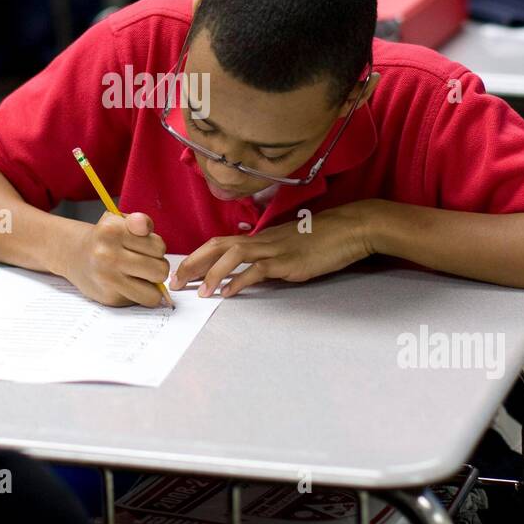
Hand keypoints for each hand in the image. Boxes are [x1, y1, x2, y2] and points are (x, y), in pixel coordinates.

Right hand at [61, 211, 169, 307]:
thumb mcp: (120, 221)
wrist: (75, 255)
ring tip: (141, 276)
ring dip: (152, 286)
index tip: (147, 246)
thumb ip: (140, 221)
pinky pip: (141, 301)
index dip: (157, 248)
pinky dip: (140, 295)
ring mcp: (107, 279)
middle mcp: (107, 255)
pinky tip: (129, 284)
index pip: (158, 246)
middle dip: (158, 267)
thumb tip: (144, 226)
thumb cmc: (106, 238)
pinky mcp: (109, 298)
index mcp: (112, 231)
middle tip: (146, 263)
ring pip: (154, 293)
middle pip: (160, 271)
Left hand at [170, 202, 373, 297]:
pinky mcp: (288, 261)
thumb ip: (268, 257)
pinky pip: (258, 270)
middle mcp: (261, 240)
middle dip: (192, 263)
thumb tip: (251, 272)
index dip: (196, 256)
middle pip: (217, 246)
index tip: (180, 272)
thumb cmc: (321, 238)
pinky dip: (240, 281)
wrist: (349, 229)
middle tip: (175, 282)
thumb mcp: (288, 247)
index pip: (219, 243)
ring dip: (212, 273)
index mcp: (259, 238)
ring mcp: (274, 249)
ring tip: (199, 292)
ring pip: (233, 255)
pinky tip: (229, 293)